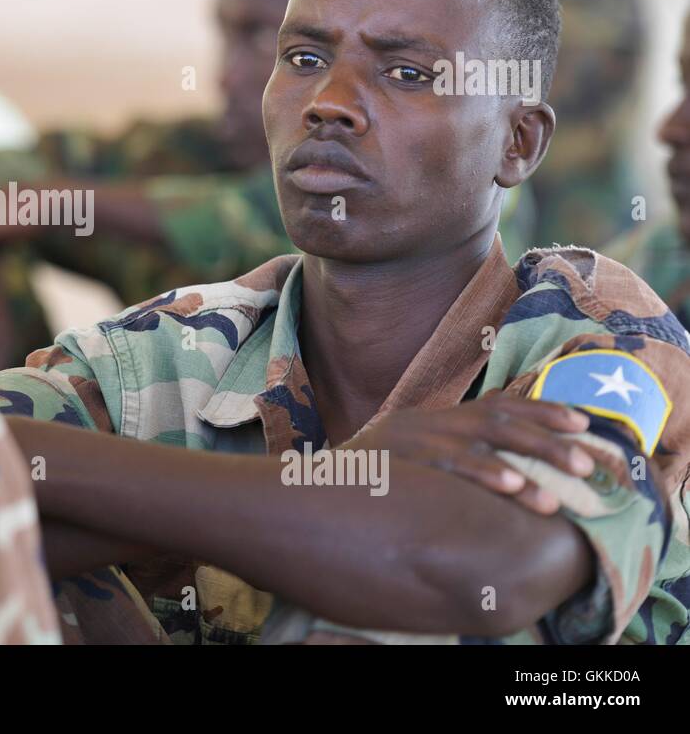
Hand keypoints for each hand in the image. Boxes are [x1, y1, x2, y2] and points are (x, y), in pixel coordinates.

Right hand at [341, 395, 595, 514]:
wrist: (307, 487)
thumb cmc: (364, 482)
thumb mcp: (405, 458)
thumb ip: (444, 456)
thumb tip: (497, 469)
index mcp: (433, 419)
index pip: (495, 406)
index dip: (541, 411)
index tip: (583, 421)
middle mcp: (427, 422)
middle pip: (497, 421)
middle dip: (547, 440)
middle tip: (588, 462)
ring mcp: (414, 440)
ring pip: (482, 443)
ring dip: (528, 464)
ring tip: (562, 489)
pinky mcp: (402, 462)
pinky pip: (450, 466)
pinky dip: (485, 474)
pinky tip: (515, 486)